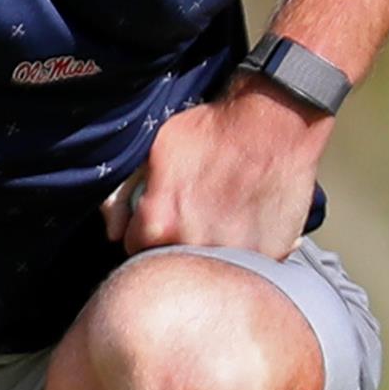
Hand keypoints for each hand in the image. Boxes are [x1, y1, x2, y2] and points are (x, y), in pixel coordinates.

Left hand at [105, 79, 328, 256]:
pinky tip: (251, 222)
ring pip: (214, 268)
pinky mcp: (270, 254)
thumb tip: (114, 230)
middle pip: (176, 263)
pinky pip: (252, 267)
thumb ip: (129, 194)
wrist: (274, 121)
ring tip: (227, 217)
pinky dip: (251, 252)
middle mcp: (193, 244)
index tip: (164, 222)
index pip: (138, 251)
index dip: (150, 234)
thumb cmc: (216, 130)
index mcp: (159, 224)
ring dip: (217, 250)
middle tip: (198, 217)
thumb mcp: (158, 152)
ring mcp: (234, 254)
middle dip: (181, 244)